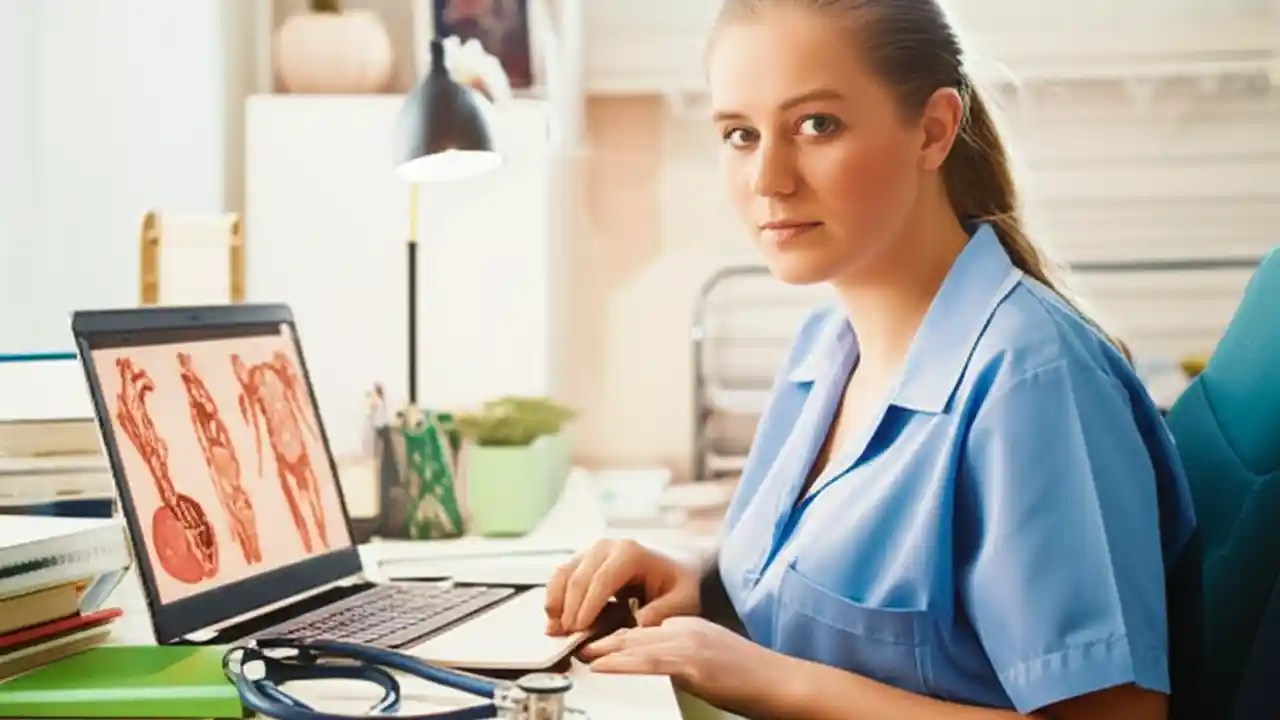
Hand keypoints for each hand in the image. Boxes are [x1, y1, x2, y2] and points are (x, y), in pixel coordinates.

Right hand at [544, 539, 699, 634]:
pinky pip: (562, 576)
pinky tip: (554, 618)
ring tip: (555, 629)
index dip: (588, 606)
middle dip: (570, 609)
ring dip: (556, 602)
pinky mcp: (584, 562)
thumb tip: (637, 625)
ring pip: (565, 574)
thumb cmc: (680, 585)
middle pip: (579, 577)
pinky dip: (555, 597)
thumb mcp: (681, 601)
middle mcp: (608, 547)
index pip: (602, 579)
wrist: (678, 571)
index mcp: (631, 552)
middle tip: (567, 636)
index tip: (579, 629)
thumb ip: (662, 613)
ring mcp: (594, 552)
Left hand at [581, 616, 778, 710]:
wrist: (781, 683)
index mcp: (686, 626)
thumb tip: (651, 666)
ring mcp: (689, 643)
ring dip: (600, 648)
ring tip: (576, 652)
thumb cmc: (749, 679)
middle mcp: (684, 629)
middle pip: (630, 632)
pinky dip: (619, 661)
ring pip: (634, 642)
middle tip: (570, 643)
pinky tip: (600, 664)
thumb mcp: (706, 661)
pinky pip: (648, 660)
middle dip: (598, 638)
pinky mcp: (695, 662)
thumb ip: (678, 658)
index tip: (587, 644)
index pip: (638, 629)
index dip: (609, 636)